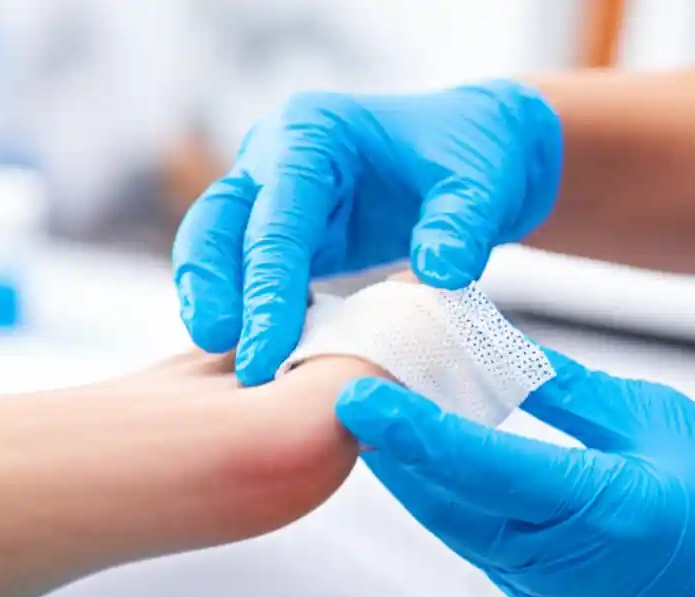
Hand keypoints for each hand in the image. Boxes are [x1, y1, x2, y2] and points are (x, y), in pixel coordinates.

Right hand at [172, 80, 562, 384]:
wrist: (481, 151)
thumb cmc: (476, 159)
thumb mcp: (480, 186)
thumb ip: (459, 226)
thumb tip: (439, 273)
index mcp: (313, 132)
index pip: (277, 217)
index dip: (267, 288)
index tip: (266, 353)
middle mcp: (277, 155)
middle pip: (218, 223)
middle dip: (214, 291)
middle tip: (231, 361)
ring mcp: (272, 191)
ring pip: (215, 245)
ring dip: (213, 303)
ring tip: (226, 367)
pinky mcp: (283, 230)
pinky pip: (244, 269)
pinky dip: (244, 310)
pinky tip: (254, 360)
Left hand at [335, 350, 694, 596]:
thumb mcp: (658, 421)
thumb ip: (570, 393)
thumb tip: (507, 355)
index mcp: (600, 511)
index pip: (476, 467)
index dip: (407, 431)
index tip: (356, 395)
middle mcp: (563, 565)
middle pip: (447, 504)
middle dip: (393, 451)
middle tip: (353, 393)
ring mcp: (553, 594)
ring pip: (459, 528)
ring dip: (418, 478)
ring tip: (383, 421)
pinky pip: (485, 546)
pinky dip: (455, 503)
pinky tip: (439, 466)